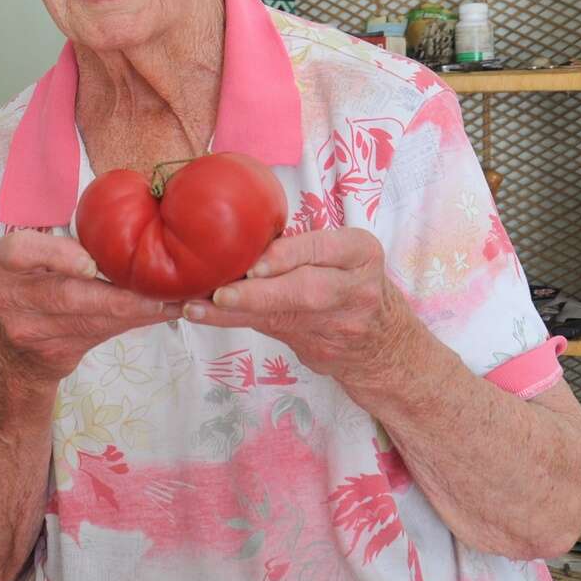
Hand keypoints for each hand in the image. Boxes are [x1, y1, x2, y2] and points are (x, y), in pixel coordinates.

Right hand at [0, 229, 180, 385]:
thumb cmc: (34, 284)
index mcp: (4, 262)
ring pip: (89, 320)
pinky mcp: (55, 353)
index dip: (56, 255)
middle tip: (155, 291)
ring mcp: (31, 330)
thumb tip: (126, 219)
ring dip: (134, 311)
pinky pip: (100, 335)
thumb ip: (63, 243)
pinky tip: (160, 313)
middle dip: (114, 296)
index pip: (21, 251)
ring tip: (170, 301)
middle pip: (63, 295)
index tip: (89, 262)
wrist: (17, 351)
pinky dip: (133, 323)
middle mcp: (10, 297)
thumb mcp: (31, 259)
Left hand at [183, 228, 421, 382]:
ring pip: (282, 316)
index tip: (254, 265)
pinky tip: (202, 316)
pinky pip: (269, 331)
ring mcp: (338, 324)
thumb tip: (238, 232)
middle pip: (306, 291)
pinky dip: (232, 322)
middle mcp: (355, 289)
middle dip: (259, 293)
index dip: (288, 257)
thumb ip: (303, 246)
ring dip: (233, 312)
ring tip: (195, 307)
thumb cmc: (351, 281)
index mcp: (361, 253)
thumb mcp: (343, 254)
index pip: (324, 249)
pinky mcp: (317, 348)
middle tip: (220, 293)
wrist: (385, 345)